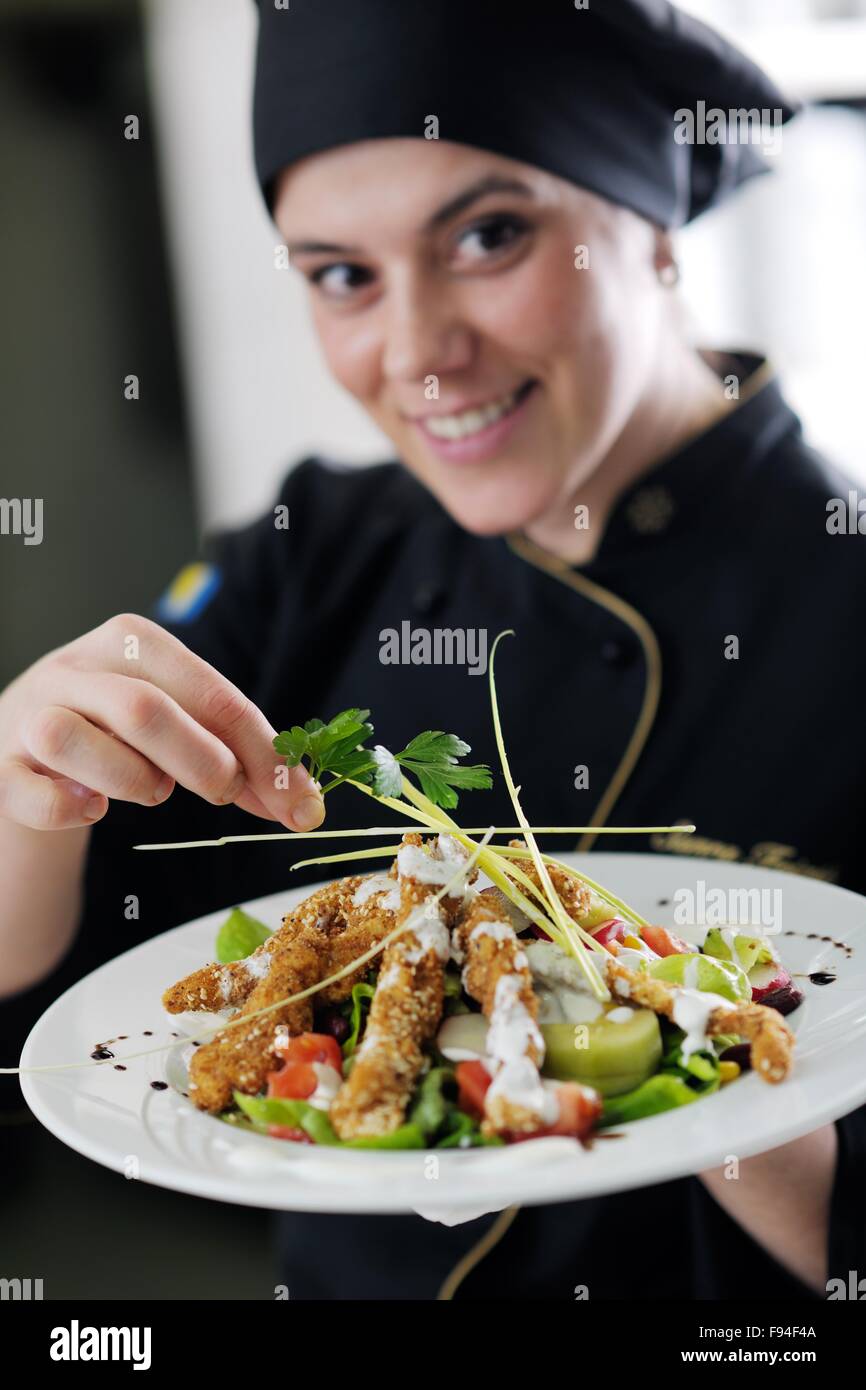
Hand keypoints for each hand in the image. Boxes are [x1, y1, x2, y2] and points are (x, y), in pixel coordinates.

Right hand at [0, 613, 323, 832]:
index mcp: (132, 642)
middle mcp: (75, 668)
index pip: (211, 693)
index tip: (300, 805)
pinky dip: (65, 806)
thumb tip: (300, 803)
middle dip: (204, 763)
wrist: (24, 747)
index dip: (263, 754)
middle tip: (227, 795)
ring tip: (151, 791)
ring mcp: (28, 716)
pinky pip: (26, 789)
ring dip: (131, 780)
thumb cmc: (115, 732)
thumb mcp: (177, 723)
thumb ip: (233, 751)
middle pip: (144, 709)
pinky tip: (91, 810)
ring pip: (74, 739)